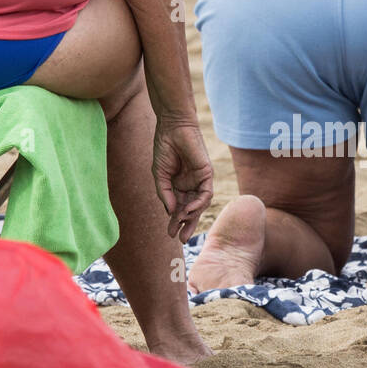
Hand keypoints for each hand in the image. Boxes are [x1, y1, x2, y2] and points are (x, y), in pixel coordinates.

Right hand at [152, 121, 213, 242]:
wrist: (172, 128)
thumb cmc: (164, 148)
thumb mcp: (160, 174)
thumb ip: (164, 193)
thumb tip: (170, 212)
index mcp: (178, 185)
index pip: (178, 208)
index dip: (174, 221)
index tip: (169, 234)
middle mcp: (190, 185)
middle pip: (190, 209)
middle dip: (186, 225)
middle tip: (182, 240)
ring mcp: (199, 180)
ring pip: (199, 204)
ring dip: (191, 216)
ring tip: (181, 225)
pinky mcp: (207, 174)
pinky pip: (205, 193)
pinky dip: (198, 203)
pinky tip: (188, 210)